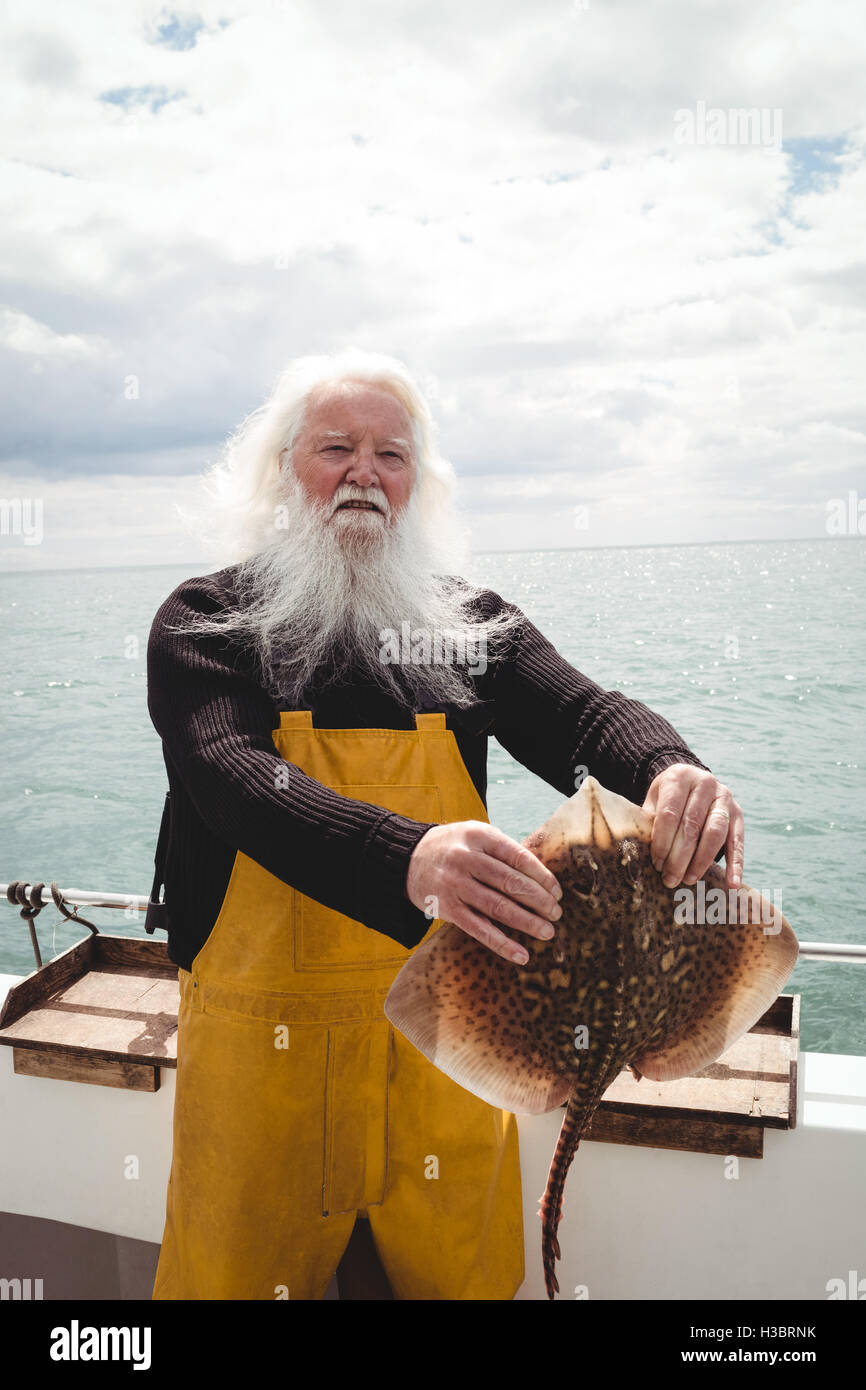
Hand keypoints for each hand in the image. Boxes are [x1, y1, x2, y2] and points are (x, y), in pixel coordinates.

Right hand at [406, 820, 562, 965]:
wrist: (407, 859)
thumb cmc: (454, 848)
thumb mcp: (476, 836)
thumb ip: (504, 852)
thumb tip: (543, 879)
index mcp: (479, 836)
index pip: (518, 857)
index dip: (542, 877)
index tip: (557, 892)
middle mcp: (466, 858)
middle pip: (510, 882)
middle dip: (539, 901)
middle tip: (557, 914)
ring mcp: (455, 884)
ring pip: (498, 907)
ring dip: (527, 922)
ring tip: (547, 933)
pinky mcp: (447, 908)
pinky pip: (479, 929)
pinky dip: (502, 944)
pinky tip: (521, 955)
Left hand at [641, 764, 743, 889]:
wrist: (690, 781)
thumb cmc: (666, 797)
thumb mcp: (654, 800)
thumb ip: (649, 821)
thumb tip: (640, 853)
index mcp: (679, 777)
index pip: (670, 814)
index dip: (663, 841)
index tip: (656, 864)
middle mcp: (706, 783)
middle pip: (692, 826)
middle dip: (680, 857)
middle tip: (670, 879)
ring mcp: (725, 797)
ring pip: (715, 833)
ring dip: (702, 861)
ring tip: (689, 880)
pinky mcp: (738, 813)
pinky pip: (737, 841)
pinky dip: (736, 864)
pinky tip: (732, 883)